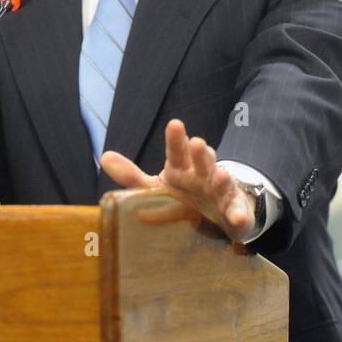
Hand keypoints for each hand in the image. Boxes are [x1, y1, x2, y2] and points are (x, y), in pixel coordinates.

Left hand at [100, 118, 256, 243]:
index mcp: (181, 169)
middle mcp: (202, 176)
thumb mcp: (156, 186)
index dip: (176, 139)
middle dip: (201, 154)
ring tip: (220, 175)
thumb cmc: (184, 195)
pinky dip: (238, 215)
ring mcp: (220, 193)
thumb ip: (131, 176)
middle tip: (197, 143)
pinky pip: (236, 213)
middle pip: (202, 162)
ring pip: (221, 184)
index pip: (177, 152)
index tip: (175, 124)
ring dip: (221, 179)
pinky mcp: (234, 211)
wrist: (219, 212)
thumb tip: (103, 157)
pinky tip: (236, 217)